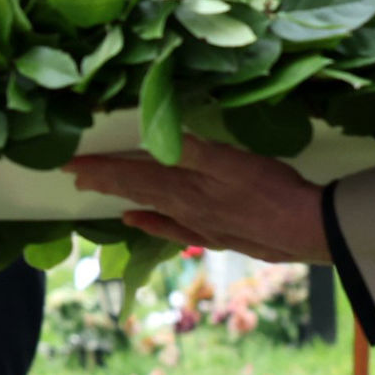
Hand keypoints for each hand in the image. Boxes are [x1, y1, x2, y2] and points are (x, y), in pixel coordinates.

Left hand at [63, 139, 327, 260]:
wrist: (305, 230)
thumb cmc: (270, 191)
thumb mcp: (232, 161)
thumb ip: (192, 150)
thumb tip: (156, 140)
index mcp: (182, 186)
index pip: (130, 174)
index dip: (100, 168)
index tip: (69, 163)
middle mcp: (182, 206)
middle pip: (135, 190)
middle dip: (103, 180)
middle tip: (74, 175)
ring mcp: (197, 223)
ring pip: (149, 206)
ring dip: (122, 197)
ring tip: (96, 192)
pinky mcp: (215, 234)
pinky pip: (171, 229)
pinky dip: (149, 223)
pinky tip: (135, 222)